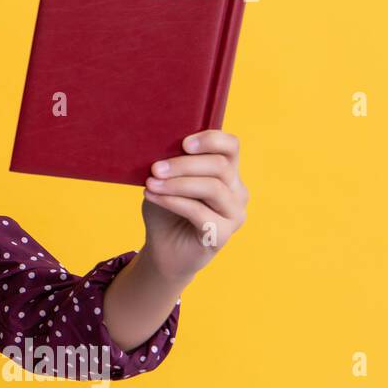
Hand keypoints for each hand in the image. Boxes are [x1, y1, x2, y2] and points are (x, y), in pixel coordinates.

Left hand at [140, 129, 248, 282]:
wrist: (163, 248)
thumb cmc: (165, 210)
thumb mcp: (166, 182)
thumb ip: (170, 164)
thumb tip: (159, 144)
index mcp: (227, 172)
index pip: (231, 146)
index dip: (211, 139)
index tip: (183, 143)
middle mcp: (237, 191)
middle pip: (220, 166)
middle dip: (184, 164)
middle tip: (155, 168)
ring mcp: (234, 213)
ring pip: (213, 187)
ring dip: (177, 183)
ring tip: (151, 183)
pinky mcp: (222, 233)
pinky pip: (199, 211)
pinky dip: (172, 201)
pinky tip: (151, 196)